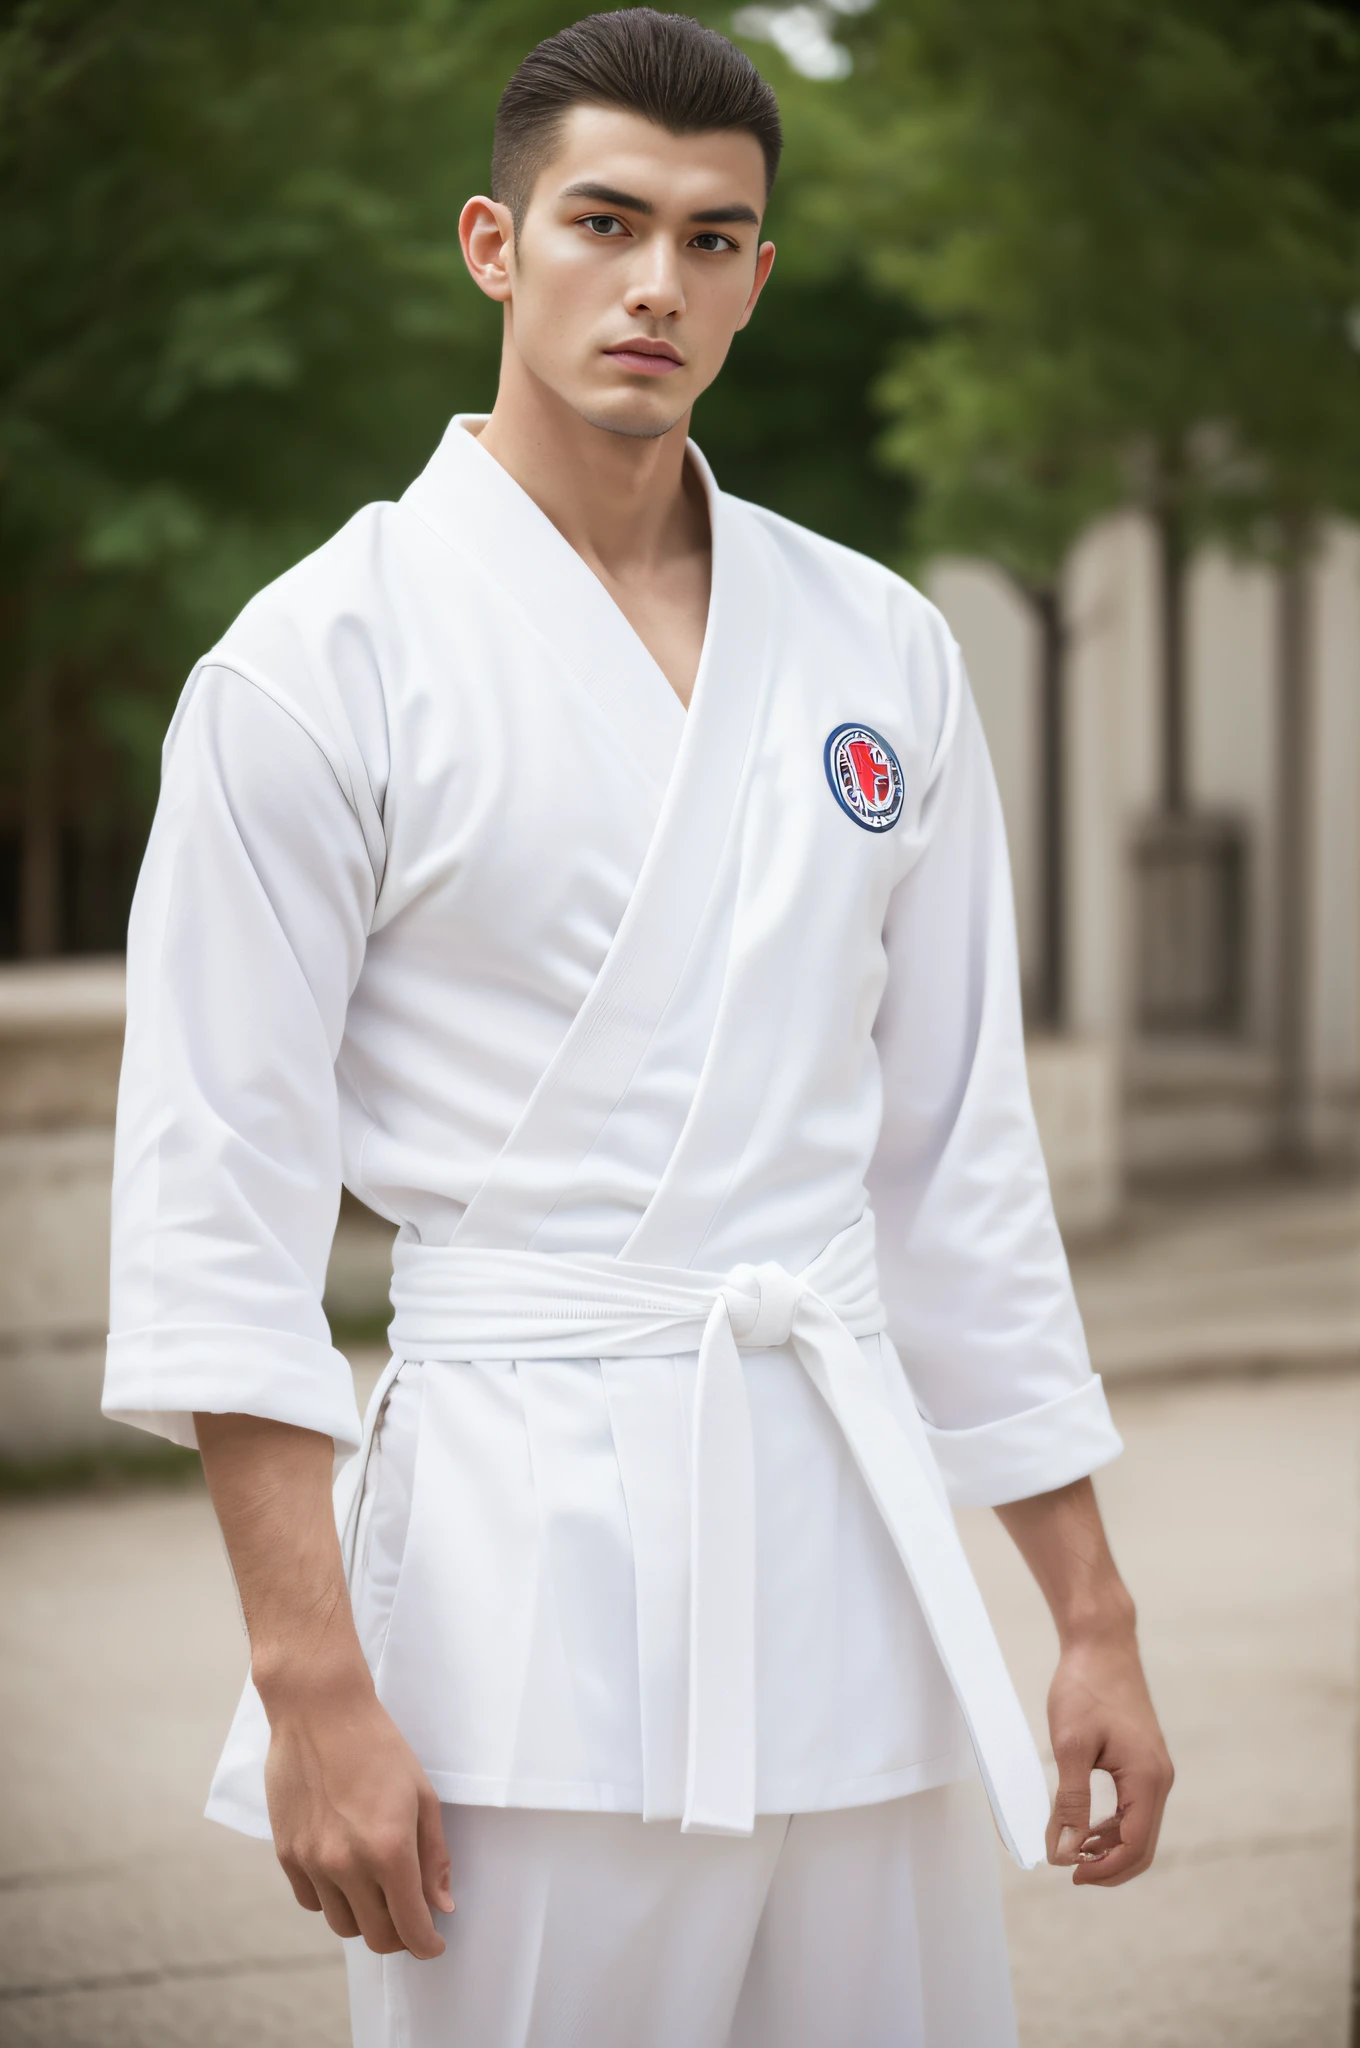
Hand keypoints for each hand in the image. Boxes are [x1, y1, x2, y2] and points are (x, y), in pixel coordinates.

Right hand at [260, 1658, 453, 1955]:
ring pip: (342, 1924)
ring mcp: (313, 1861)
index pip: (410, 1925)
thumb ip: (434, 1856)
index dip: (426, 1944)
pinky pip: (312, 1902)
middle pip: (375, 1936)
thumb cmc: (378, 1746)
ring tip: (378, 1891)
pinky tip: (346, 1875)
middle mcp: (347, 1864)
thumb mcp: (422, 1795)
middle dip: (399, 1937)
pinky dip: (333, 1899)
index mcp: (389, 1849)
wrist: (319, 1712)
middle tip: (411, 1919)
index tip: (433, 1945)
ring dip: (365, 1918)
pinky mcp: (287, 1854)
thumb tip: (441, 1906)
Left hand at [1046, 1626, 1172, 1885]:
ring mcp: (1155, 1769)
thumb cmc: (1085, 1689)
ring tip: (1072, 1851)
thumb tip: (1065, 1851)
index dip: (1105, 1870)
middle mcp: (1159, 1778)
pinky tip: (1086, 1825)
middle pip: (1142, 1844)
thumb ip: (1071, 1802)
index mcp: (1147, 1779)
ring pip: (1138, 1826)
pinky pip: (1134, 1806)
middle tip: (1070, 1870)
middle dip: (1109, 1865)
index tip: (1069, 1873)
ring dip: (1110, 1846)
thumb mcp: (1070, 1747)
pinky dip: (1113, 1823)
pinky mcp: (1144, 1759)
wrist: (1101, 1643)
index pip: (1135, 1847)